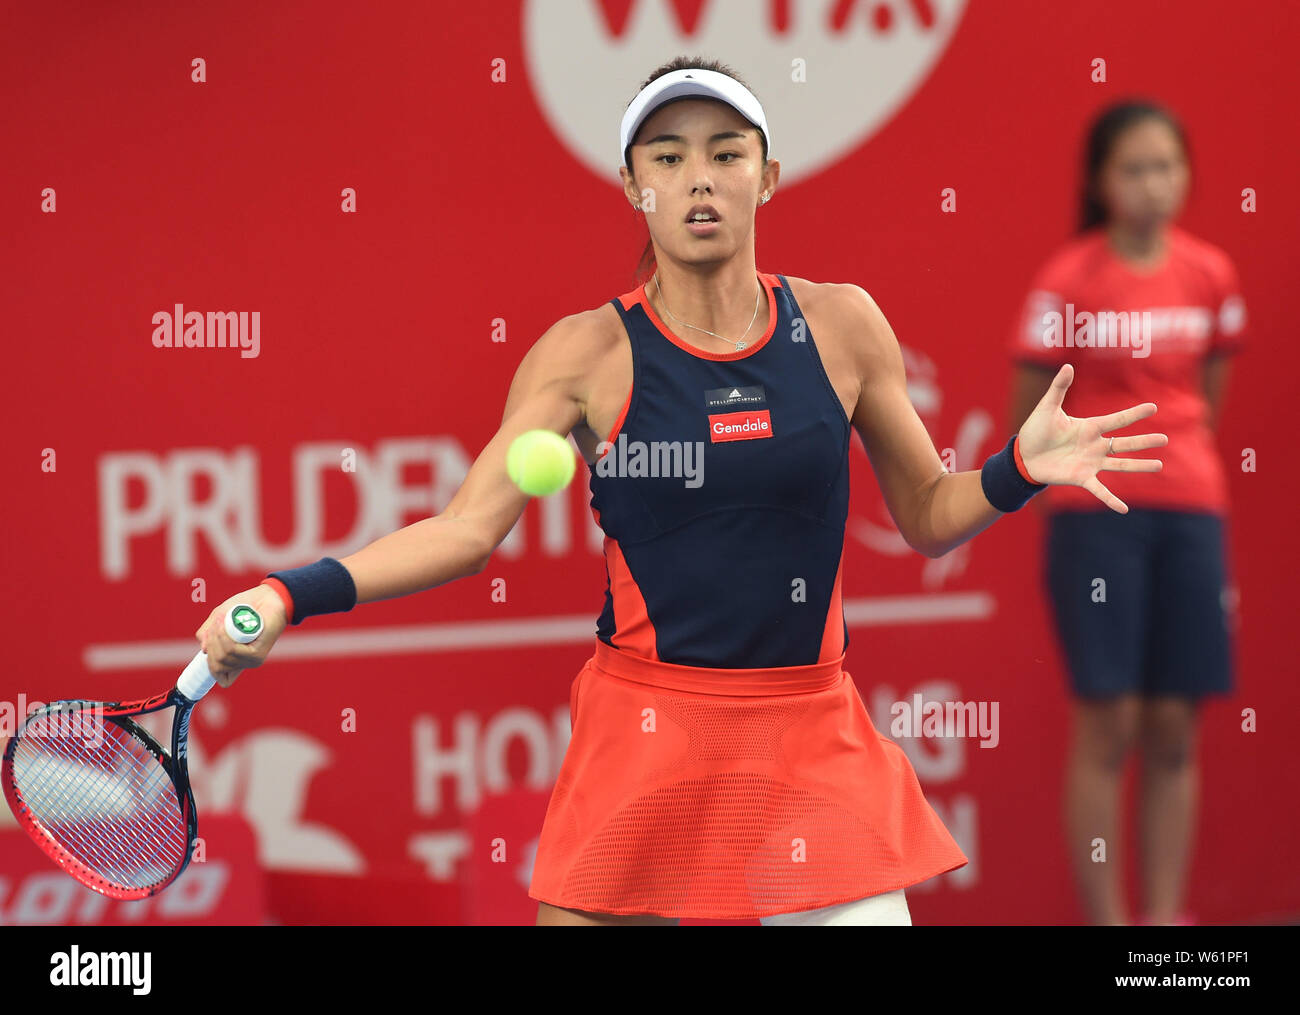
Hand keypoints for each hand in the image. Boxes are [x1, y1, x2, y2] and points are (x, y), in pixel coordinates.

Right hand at [194, 584, 288, 686]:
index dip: (209, 665)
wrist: (267, 597)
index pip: (223, 679)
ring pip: (222, 658)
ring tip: (221, 621)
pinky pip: (232, 651)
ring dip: (216, 638)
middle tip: (215, 625)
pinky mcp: (258, 654)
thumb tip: (204, 650)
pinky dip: (225, 639)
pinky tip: (225, 627)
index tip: (208, 645)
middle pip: (216, 666)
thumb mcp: (219, 619)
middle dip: (210, 644)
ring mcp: (251, 660)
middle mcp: (244, 663)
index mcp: (236, 659)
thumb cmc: (243, 607)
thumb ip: (208, 634)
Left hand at [1018, 364, 1168, 513]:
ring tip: (1159, 466)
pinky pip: (1099, 490)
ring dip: (1139, 466)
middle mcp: (1094, 445)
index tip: (1153, 407)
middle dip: (1144, 441)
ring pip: (1120, 464)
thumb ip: (1059, 388)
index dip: (1134, 414)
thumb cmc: (1035, 430)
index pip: (1116, 420)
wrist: (1022, 456)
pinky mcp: (1081, 478)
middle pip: (1124, 443)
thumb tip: (1068, 366)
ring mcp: (1090, 462)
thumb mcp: (1047, 407)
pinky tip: (1124, 510)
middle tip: (1165, 439)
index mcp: (1089, 427)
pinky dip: (1111, 500)